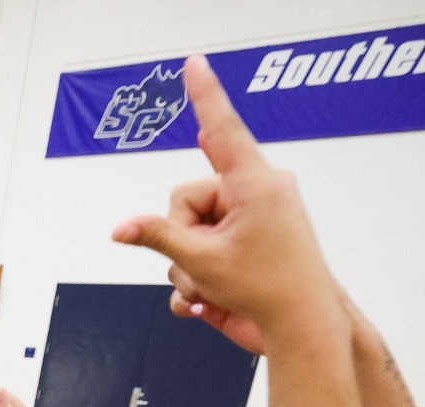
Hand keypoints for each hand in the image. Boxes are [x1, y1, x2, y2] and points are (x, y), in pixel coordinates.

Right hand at [111, 55, 342, 344]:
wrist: (303, 325)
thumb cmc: (267, 291)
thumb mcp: (202, 263)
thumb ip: (157, 237)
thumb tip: (121, 229)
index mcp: (254, 183)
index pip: (221, 129)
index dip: (204, 96)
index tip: (194, 63)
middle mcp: (259, 189)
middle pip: (188, 198)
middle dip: (184, 238)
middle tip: (205, 268)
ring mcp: (259, 211)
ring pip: (195, 225)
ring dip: (192, 263)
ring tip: (214, 288)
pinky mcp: (255, 233)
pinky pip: (210, 242)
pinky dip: (201, 273)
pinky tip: (211, 298)